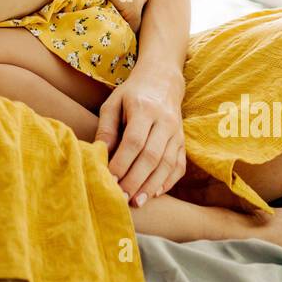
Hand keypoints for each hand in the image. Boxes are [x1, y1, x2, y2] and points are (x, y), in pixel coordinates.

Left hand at [95, 58, 186, 206]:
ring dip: (151, 185)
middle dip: (135, 179)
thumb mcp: (112, 104)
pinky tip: (153, 193)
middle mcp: (165, 121)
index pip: (134, 141)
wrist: (162, 80)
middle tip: (121, 197)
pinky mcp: (182, 141)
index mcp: (144, 109)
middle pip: (152, 156)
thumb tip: (99, 156)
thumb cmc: (131, 95)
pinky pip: (179, 166)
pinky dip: (167, 182)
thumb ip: (106, 129)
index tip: (109, 179)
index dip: (122, 163)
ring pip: (167, 164)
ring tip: (136, 201)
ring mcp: (177, 132)